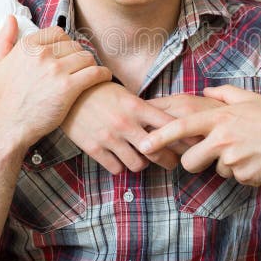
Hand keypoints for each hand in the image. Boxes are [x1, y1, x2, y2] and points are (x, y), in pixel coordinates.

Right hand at [0, 17, 111, 153]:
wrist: (9, 127)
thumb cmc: (4, 98)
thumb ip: (3, 39)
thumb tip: (11, 18)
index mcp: (27, 46)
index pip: (58, 32)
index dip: (65, 42)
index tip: (68, 53)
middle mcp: (42, 54)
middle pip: (74, 45)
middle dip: (79, 55)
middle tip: (81, 67)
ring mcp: (56, 70)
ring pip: (86, 57)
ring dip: (91, 64)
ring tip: (92, 73)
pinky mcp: (69, 88)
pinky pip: (95, 72)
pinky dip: (103, 74)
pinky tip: (104, 78)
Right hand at [61, 82, 179, 172]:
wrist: (68, 93)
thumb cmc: (101, 92)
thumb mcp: (127, 95)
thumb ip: (146, 111)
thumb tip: (170, 125)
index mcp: (137, 106)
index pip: (169, 125)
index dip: (184, 137)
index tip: (192, 144)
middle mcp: (125, 123)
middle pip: (157, 151)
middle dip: (169, 160)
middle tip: (171, 162)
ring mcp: (109, 137)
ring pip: (138, 165)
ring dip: (142, 164)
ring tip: (141, 158)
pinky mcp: (94, 148)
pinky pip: (116, 168)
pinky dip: (120, 166)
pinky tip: (119, 159)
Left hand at [140, 85, 260, 185]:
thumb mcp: (248, 98)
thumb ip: (223, 94)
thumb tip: (206, 91)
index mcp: (220, 118)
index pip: (182, 127)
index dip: (160, 136)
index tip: (143, 144)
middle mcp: (223, 138)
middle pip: (188, 160)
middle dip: (194, 161)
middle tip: (212, 153)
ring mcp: (233, 159)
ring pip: (212, 170)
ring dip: (221, 166)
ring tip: (243, 152)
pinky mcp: (243, 176)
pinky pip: (232, 178)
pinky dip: (241, 171)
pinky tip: (256, 159)